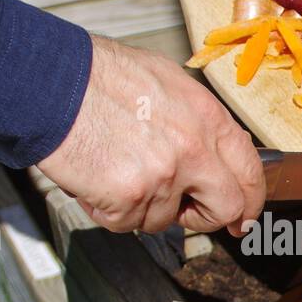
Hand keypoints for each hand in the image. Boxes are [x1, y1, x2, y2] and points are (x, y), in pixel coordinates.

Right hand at [37, 35, 265, 234]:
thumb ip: (194, 120)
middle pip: (226, 207)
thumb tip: (210, 150)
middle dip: (207, 218)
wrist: (51, 83)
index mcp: (206, 116)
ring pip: (165, 219)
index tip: (243, 216)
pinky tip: (96, 179)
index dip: (249, 199)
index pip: (249, 168)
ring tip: (115, 169)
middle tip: (188, 215)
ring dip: (141, 206)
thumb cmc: (98, 78)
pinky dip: (109, 210)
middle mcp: (194, 148)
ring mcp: (164, 176)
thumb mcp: (165, 82)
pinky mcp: (131, 198)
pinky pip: (127, 223)